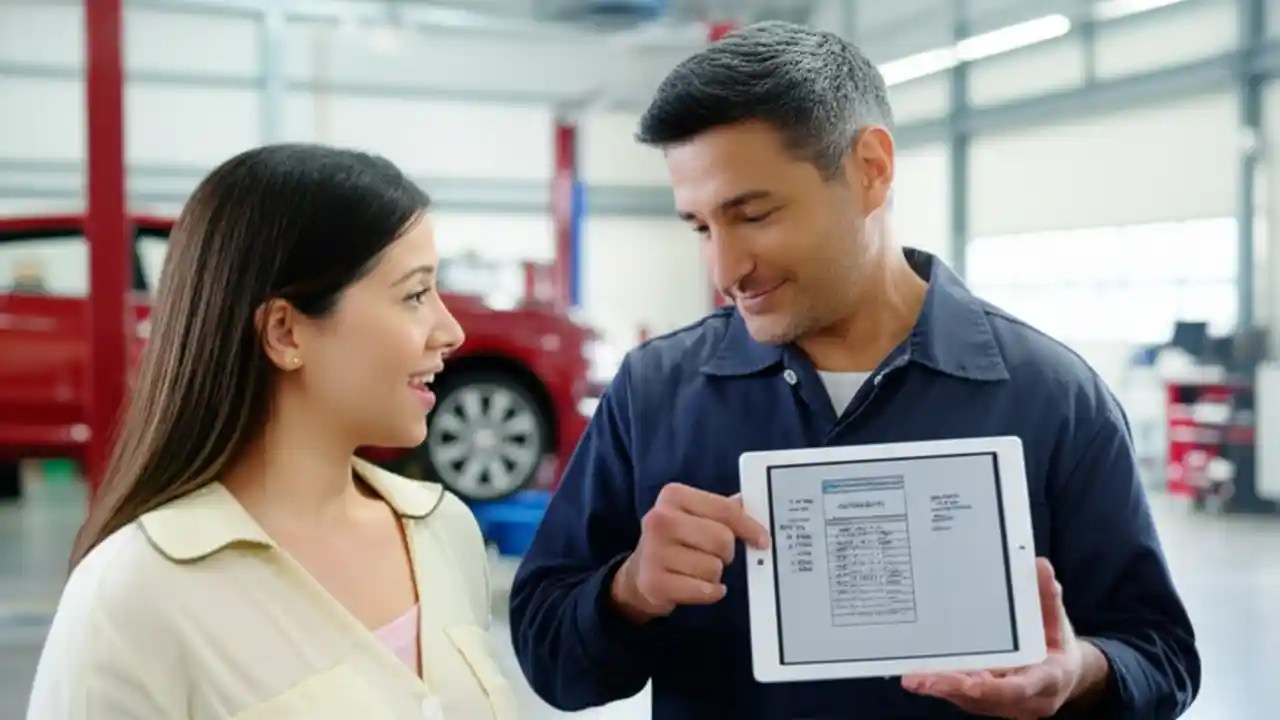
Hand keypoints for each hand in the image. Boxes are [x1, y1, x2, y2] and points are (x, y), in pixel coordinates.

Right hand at [611, 484, 770, 622]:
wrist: (637, 575)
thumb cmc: (674, 540)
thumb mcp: (693, 515)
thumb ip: (723, 509)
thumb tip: (756, 503)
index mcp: (673, 495)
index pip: (724, 509)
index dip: (749, 527)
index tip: (763, 540)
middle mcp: (659, 519)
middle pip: (722, 540)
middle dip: (726, 552)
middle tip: (714, 555)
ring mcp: (654, 552)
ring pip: (714, 568)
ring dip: (714, 574)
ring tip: (696, 570)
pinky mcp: (655, 583)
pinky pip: (704, 590)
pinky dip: (709, 592)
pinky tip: (697, 586)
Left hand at [901, 558, 1108, 719]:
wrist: (1065, 675)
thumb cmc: (1057, 645)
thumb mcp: (1057, 620)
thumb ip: (1048, 596)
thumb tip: (1038, 565)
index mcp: (1049, 679)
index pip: (1021, 688)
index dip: (993, 689)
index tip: (968, 685)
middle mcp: (1028, 700)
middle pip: (987, 698)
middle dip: (953, 689)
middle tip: (920, 679)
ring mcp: (1007, 706)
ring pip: (972, 702)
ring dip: (943, 689)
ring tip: (914, 678)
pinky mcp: (990, 703)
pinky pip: (966, 698)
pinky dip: (944, 686)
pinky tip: (919, 676)